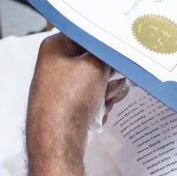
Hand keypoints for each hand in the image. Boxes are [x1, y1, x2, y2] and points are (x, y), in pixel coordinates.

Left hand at [25, 34, 110, 161]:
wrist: (57, 142)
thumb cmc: (68, 101)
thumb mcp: (96, 66)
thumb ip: (109, 52)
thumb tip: (117, 49)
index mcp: (54, 47)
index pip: (86, 32)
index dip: (106, 39)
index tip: (123, 44)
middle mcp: (53, 64)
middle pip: (91, 57)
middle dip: (108, 69)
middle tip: (118, 74)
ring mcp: (59, 85)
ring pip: (93, 78)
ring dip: (106, 88)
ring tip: (107, 97)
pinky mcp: (65, 104)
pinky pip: (90, 95)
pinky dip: (99, 102)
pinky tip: (99, 111)